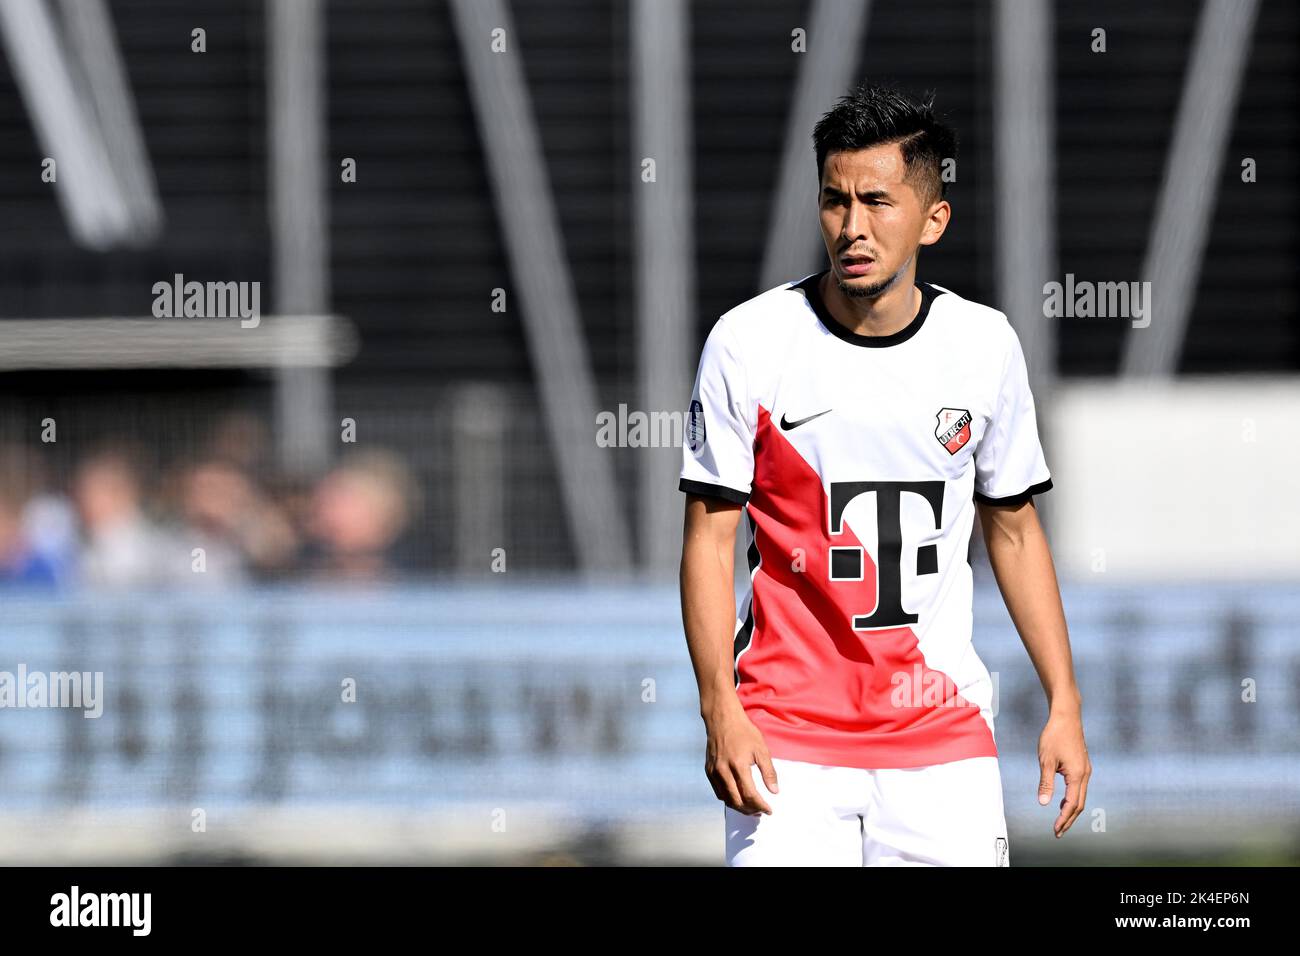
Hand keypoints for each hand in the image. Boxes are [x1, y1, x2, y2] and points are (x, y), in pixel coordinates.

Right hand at [703, 699, 778, 814]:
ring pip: (726, 799)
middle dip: (750, 810)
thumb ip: (768, 771)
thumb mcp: (761, 749)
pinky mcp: (709, 771)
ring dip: (739, 807)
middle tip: (760, 811)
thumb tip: (774, 791)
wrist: (722, 719)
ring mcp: (714, 772)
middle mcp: (724, 771)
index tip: (769, 810)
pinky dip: (729, 799)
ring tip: (751, 808)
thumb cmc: (743, 732)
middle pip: (736, 801)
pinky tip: (738, 797)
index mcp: (738, 765)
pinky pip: (718, 792)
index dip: (761, 806)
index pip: (750, 795)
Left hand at [1037, 708, 1090, 837]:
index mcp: (1077, 775)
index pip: (1071, 804)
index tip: (1055, 830)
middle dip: (1069, 819)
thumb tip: (1044, 803)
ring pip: (1081, 797)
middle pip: (1079, 804)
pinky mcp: (1083, 766)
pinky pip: (1080, 788)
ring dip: (1071, 810)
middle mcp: (1085, 775)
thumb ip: (1046, 783)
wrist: (1067, 717)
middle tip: (1058, 832)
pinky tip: (1062, 802)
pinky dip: (1072, 799)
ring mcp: (1086, 770)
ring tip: (1060, 822)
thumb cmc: (1054, 736)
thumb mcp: (1045, 760)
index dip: (1063, 819)